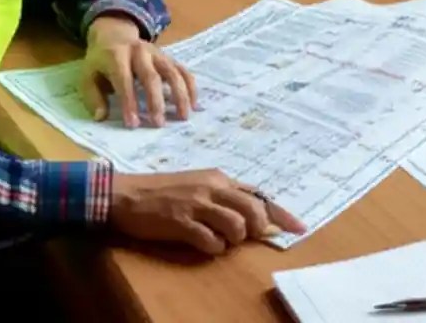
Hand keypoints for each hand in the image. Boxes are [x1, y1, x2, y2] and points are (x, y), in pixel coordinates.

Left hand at [81, 13, 196, 127]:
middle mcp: (139, 52)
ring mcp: (157, 53)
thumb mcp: (88, 75)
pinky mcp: (168, 57)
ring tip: (182, 116)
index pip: (124, 80)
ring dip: (179, 94)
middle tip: (158, 124)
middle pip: (151, 76)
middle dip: (155, 101)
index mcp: (116, 55)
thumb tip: (101, 117)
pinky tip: (193, 104)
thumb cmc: (101, 62)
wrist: (114, 35)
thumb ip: (93, 97)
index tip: (133, 123)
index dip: (129, 102)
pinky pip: (183, 70)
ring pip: (172, 72)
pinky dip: (190, 87)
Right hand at [109, 169, 306, 254]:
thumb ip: (225, 197)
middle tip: (243, 236)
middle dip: (256, 229)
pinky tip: (202, 244)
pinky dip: (212, 248)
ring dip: (232, 240)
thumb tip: (254, 217)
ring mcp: (197, 204)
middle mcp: (212, 187)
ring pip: (236, 227)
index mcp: (219, 178)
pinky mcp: (181, 222)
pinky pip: (210, 241)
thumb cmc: (163, 191)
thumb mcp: (198, 185)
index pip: (258, 195)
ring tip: (217, 239)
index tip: (298, 228)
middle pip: (253, 210)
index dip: (280, 214)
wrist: (127, 194)